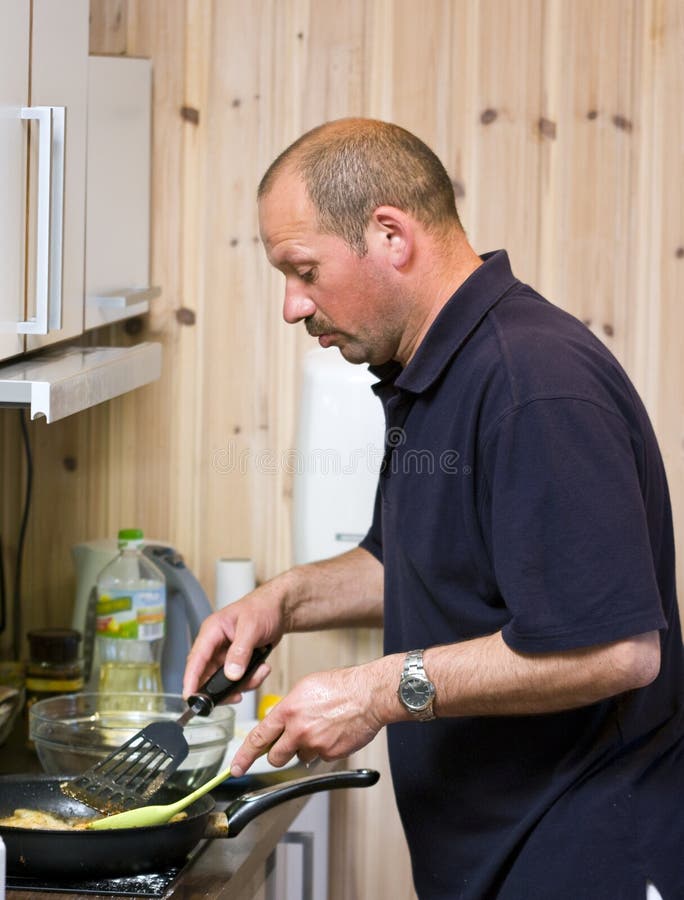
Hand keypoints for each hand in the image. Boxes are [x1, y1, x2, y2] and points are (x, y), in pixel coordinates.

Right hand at [182, 576, 290, 699]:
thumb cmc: (263, 608)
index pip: (196, 658)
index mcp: (212, 631)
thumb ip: (240, 651)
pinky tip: (262, 669)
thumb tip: (231, 674)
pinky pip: (238, 681)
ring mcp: (226, 655)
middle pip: (208, 676)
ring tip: (260, 671)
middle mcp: (215, 645)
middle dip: (224, 688)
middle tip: (237, 695)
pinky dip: (251, 680)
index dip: (191, 679)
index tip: (190, 697)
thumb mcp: (252, 627)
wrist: (280, 609)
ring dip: (243, 683)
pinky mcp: (237, 662)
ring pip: (225, 682)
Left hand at [229, 661, 387, 776]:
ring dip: (306, 748)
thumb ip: (288, 707)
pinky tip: (334, 732)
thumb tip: (279, 721)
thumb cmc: (341, 687)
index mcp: (289, 710)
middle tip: (290, 741)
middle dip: (279, 753)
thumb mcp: (305, 688)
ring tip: (322, 728)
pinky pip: (321, 758)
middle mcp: (299, 730)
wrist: (368, 694)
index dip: (244, 756)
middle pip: (276, 756)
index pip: (259, 737)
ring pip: (301, 756)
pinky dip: (325, 749)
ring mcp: (315, 744)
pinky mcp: (331, 754)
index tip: (236, 767)